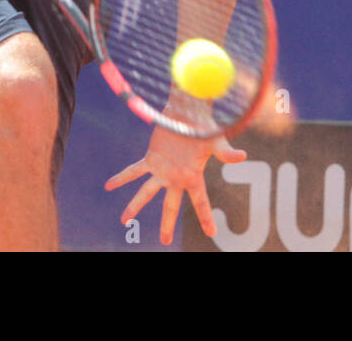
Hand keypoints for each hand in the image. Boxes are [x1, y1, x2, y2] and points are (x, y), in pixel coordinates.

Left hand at [105, 125, 247, 244]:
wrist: (187, 110)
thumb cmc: (204, 125)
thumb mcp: (216, 141)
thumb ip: (226, 152)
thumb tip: (242, 156)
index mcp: (193, 177)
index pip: (200, 202)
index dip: (206, 218)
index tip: (211, 233)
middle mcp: (176, 177)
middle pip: (170, 206)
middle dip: (167, 224)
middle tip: (164, 241)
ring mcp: (162, 169)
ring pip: (146, 192)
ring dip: (134, 206)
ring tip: (123, 220)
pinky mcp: (151, 158)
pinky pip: (134, 170)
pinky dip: (122, 177)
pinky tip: (108, 185)